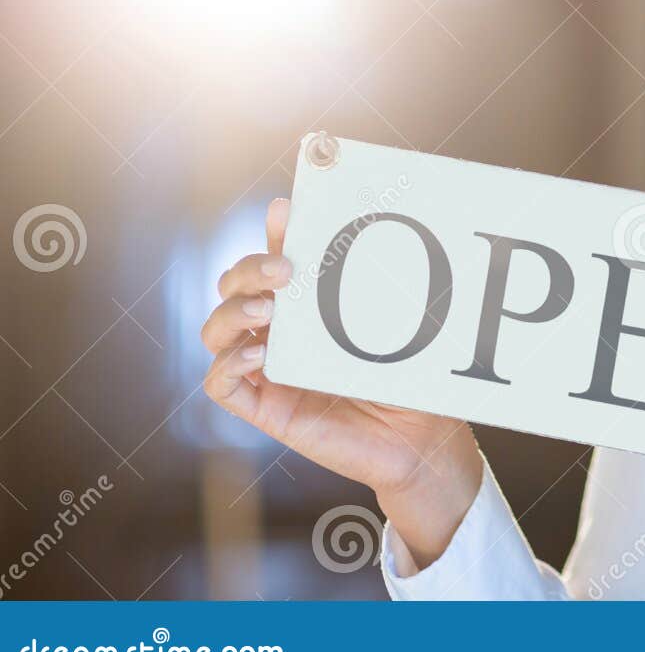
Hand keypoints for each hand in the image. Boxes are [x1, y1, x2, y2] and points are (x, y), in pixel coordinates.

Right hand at [200, 197, 482, 567]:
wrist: (421, 438)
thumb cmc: (406, 376)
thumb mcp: (384, 324)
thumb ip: (361, 285)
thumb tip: (355, 233)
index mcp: (303, 309)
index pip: (268, 264)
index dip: (268, 237)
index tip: (285, 213)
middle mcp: (278, 335)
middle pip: (232, 291)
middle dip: (246, 272)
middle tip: (283, 272)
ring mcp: (267, 372)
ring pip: (216, 333)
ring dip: (231, 314)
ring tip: (268, 311)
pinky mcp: (266, 409)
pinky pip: (220, 385)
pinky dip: (226, 366)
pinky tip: (258, 355)